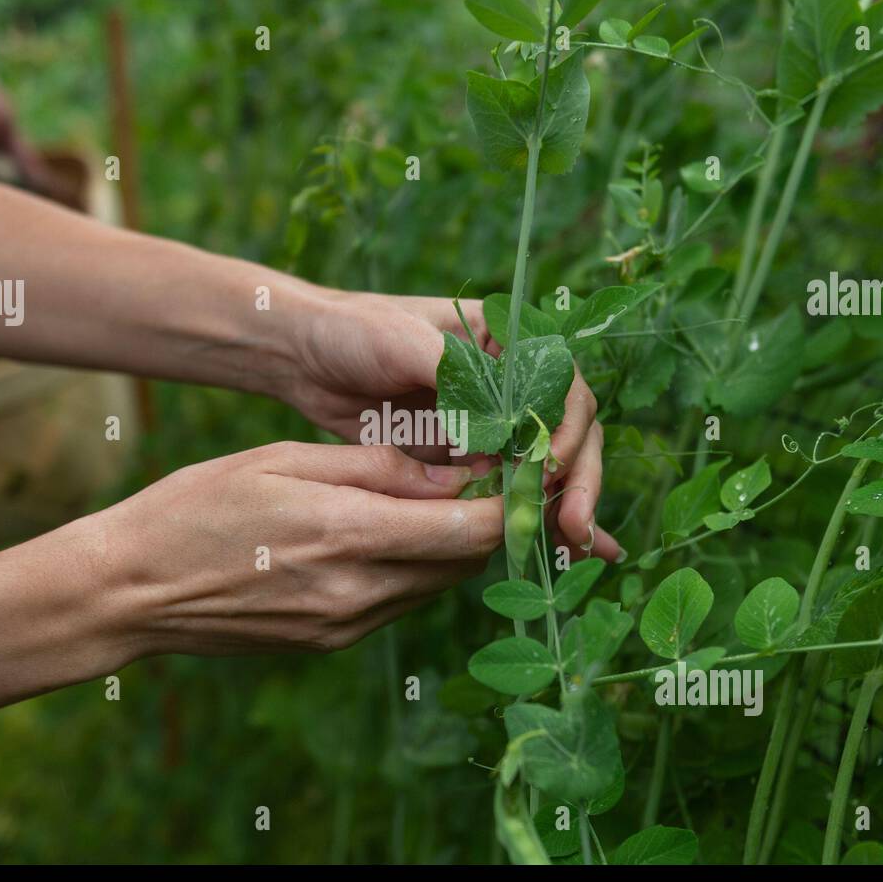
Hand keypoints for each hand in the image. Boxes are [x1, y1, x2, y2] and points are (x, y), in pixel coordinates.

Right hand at [93, 441, 502, 654]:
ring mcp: (346, 625)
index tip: (523, 466)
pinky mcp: (332, 641)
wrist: (131, 590)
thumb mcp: (284, 459)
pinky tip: (387, 534)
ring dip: (452, 544)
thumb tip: (448, 474)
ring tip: (436, 498)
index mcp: (348, 535)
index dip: (513, 500)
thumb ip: (375, 468)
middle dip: (489, 518)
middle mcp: (358, 592)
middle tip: (487, 473)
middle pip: (466, 560)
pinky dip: (412, 567)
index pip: (473, 529)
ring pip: (438, 583)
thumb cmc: (197, 507)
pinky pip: (399, 601)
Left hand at [287, 291, 621, 562]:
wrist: (306, 355)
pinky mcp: (465, 460)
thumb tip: (494, 426)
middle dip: (577, 478)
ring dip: (563, 507)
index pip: (562, 388)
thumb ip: (450, 374)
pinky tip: (563, 551)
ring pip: (546, 468)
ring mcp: (490, 426)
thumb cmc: (355, 330)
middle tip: (573, 523)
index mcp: (507, 345)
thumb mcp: (401, 339)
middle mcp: (509, 387)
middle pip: (566, 433)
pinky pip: (507, 492)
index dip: (565, 429)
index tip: (548, 465)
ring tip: (572, 546)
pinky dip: (533, 519)